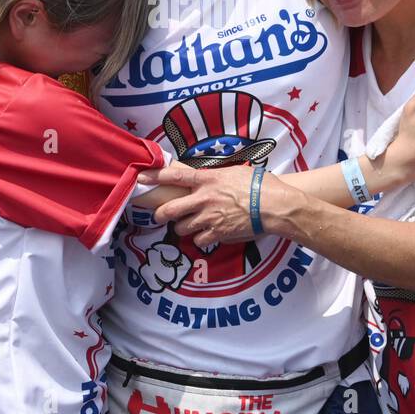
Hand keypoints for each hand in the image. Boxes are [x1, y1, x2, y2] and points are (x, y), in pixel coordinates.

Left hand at [146, 162, 304, 249]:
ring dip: (183, 227)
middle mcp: (204, 198)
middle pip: (170, 209)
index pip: (176, 176)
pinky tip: (208, 234)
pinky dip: (201, 239)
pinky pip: (199, 241)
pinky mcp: (217, 234)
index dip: (155, 176)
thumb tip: (207, 180)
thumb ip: (216, 177)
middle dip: (161, 214)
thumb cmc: (260, 185)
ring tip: (190, 225)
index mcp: (208, 179)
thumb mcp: (234, 173)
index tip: (141, 176)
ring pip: (182, 228)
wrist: (274, 205)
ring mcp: (209, 218)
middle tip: (161, 215)